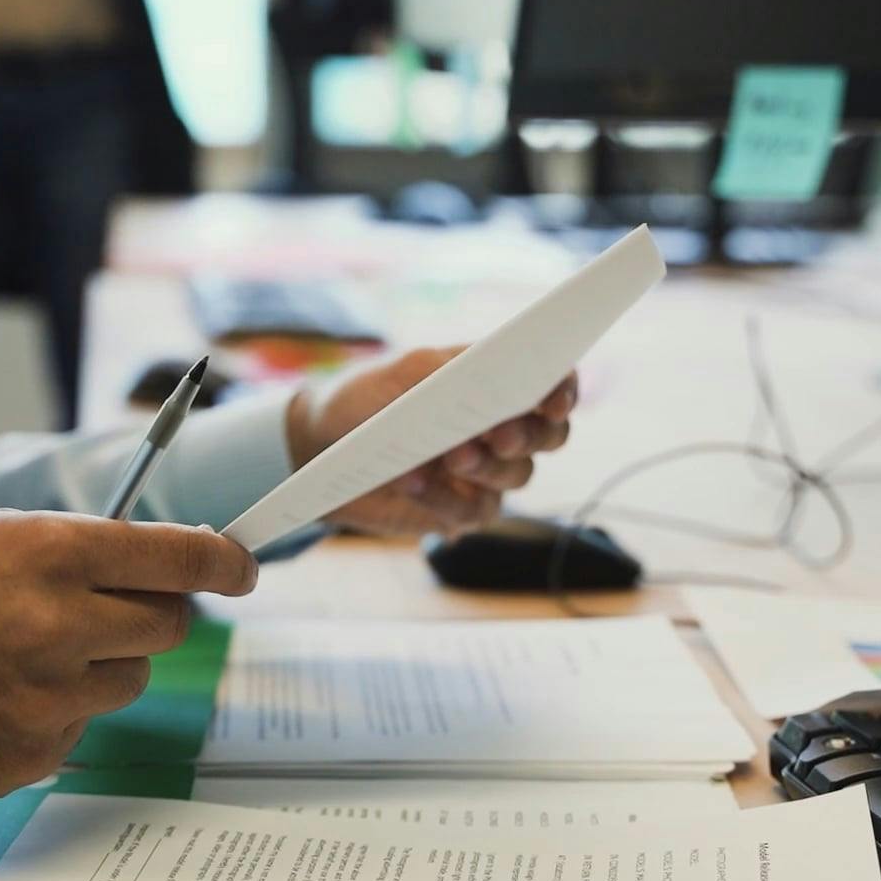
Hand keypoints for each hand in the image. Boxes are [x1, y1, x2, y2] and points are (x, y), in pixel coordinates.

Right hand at [0, 510, 256, 797]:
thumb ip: (80, 549)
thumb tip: (164, 563)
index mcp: (53, 554)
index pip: (180, 556)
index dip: (224, 561)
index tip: (242, 567)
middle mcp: (59, 625)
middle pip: (170, 625)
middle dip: (152, 614)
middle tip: (110, 612)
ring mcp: (47, 699)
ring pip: (128, 680)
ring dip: (98, 667)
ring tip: (22, 656)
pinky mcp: (31, 756)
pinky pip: (80, 730)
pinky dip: (53, 715)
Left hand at [285, 346, 576, 536]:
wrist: (318, 446)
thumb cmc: (365, 397)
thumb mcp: (402, 370)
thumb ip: (448, 368)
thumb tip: (491, 375)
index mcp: (495, 384)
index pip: (551, 385)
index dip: (563, 391)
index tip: (554, 401)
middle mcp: (499, 429)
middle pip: (548, 436)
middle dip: (529, 434)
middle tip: (498, 434)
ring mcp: (484, 474)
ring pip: (518, 475)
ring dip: (487, 466)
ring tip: (450, 456)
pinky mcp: (459, 511)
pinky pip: (476, 512)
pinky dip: (445, 497)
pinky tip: (413, 480)